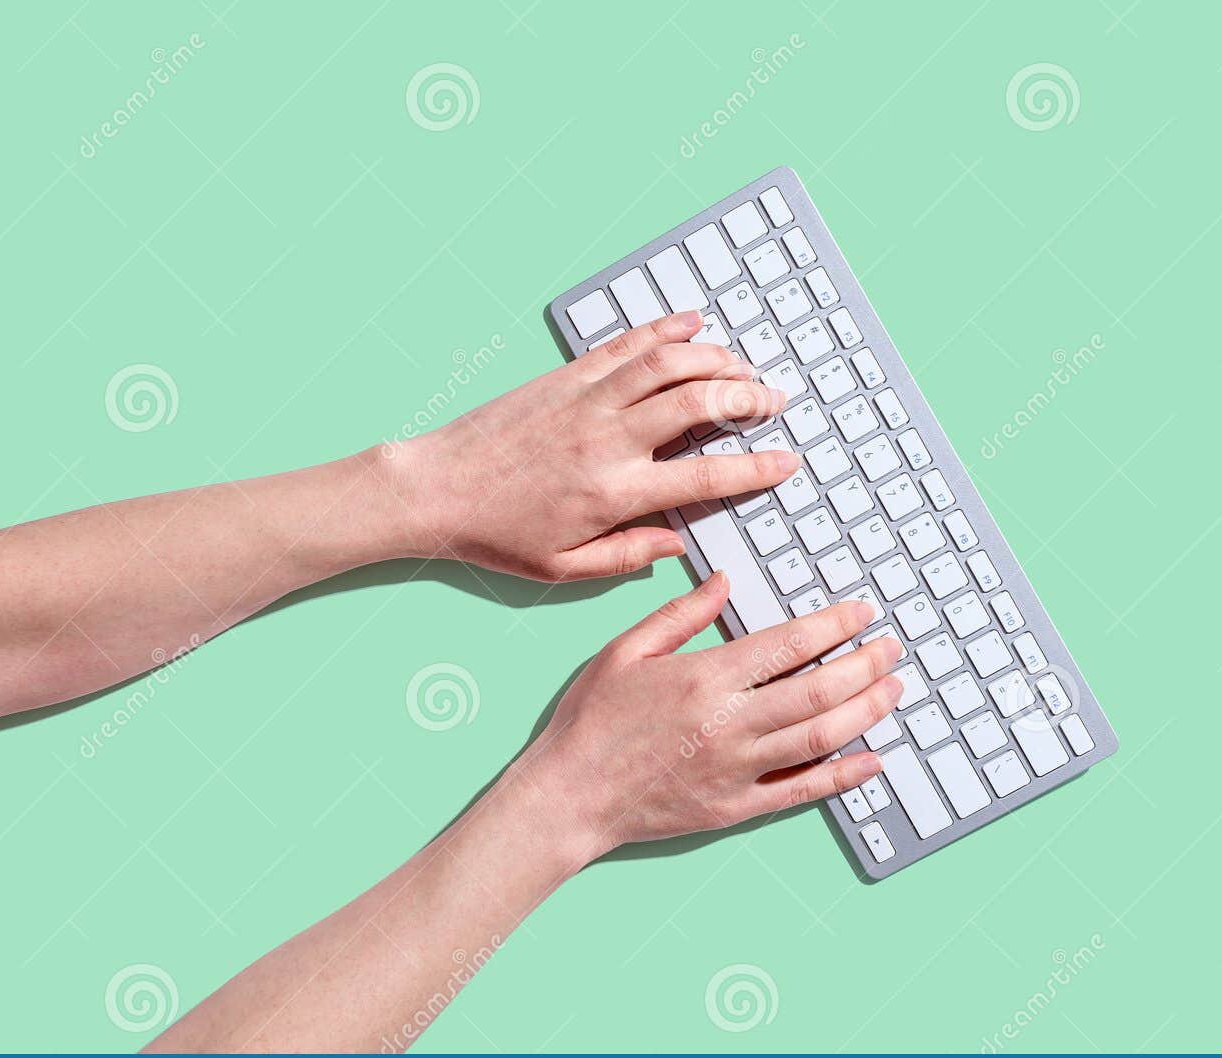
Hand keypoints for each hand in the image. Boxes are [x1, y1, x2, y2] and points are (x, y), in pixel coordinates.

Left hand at [387, 311, 797, 581]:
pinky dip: (663, 330)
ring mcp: (587, 400)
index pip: (706, 477)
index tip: (786, 463)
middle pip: (699, 402)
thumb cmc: (495, 533)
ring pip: (668, 363)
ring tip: (743, 365)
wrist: (434, 488)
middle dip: (748, 397)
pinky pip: (624, 345)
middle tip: (774, 401)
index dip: (755, 469)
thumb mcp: (564, 568)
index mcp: (616, 493)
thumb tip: (678, 545)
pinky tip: (690, 324)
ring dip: (715, 358)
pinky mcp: (565, 377)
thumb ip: (629, 557)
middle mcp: (609, 439)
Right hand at [513, 573, 904, 859]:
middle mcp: (729, 724)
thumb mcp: (625, 651)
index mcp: (704, 679)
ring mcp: (737, 769)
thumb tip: (724, 583)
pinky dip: (844, 777)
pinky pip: (802, 791)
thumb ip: (680, 615)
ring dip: (866, 711)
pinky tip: (874, 760)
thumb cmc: (591, 721)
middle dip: (865, 665)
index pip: (789, 645)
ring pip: (820, 738)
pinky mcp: (736, 807)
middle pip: (818, 691)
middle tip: (892, 648)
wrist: (569, 795)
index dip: (834, 626)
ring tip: (894, 690)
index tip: (862, 613)